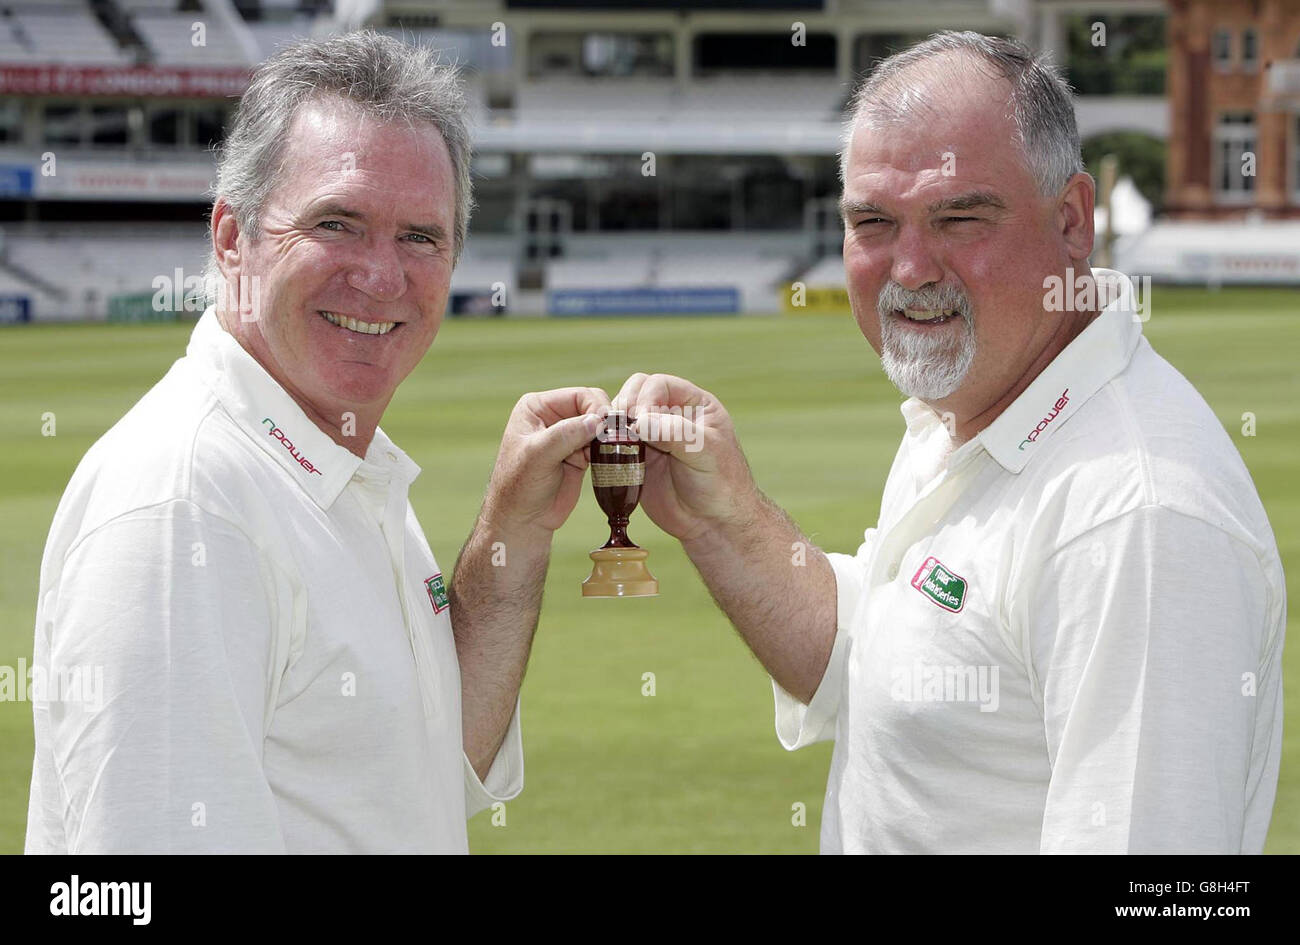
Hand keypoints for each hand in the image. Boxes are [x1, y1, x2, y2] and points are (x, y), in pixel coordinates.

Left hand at [482, 387, 610, 535]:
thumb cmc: (520, 486)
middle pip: (593, 406)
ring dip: (608, 437)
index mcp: (537, 407)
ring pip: (601, 426)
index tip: (604, 426)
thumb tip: (598, 420)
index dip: (596, 407)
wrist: (523, 520)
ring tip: (609, 451)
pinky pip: (602, 445)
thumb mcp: (538, 456)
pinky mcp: (580, 454)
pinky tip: (606, 460)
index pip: (578, 395)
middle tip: (611, 440)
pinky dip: (608, 451)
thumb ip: (566, 435)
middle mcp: (554, 416)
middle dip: (604, 422)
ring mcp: (568, 435)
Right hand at [613, 373, 758, 544]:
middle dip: (626, 406)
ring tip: (616, 442)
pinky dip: (609, 444)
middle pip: (636, 392)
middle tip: (625, 429)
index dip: (646, 397)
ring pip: (623, 416)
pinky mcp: (637, 457)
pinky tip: (611, 454)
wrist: (712, 523)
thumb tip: (640, 420)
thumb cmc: (721, 484)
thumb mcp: (705, 453)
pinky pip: (616, 442)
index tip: (642, 420)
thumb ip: (675, 432)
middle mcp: (671, 415)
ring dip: (615, 424)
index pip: (660, 384)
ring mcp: (652, 436)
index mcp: (694, 404)